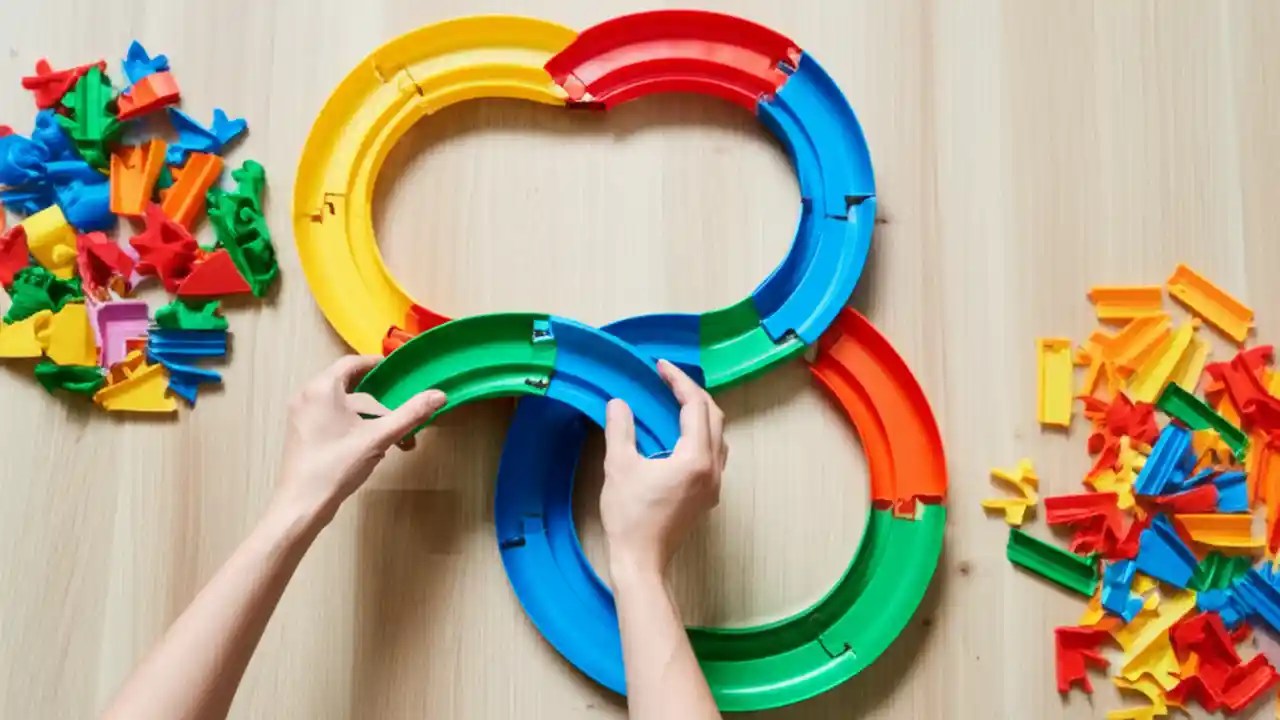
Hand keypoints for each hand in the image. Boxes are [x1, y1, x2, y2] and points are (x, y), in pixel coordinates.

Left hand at [273, 355, 446, 524]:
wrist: (302, 504)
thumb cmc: (338, 465)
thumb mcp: (379, 437)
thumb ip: (410, 414)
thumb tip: (440, 395)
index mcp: (322, 388)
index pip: (353, 363)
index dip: (376, 365)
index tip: (398, 371)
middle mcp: (307, 395)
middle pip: (351, 389)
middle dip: (379, 405)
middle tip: (400, 421)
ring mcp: (301, 415)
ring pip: (342, 406)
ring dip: (367, 418)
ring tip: (387, 439)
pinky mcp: (301, 433)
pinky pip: (331, 418)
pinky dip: (352, 426)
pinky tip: (366, 448)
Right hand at [600, 360, 727, 581]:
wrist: (641, 562)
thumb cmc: (630, 517)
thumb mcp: (619, 467)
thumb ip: (621, 429)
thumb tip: (619, 402)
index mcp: (695, 458)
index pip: (695, 406)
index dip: (678, 381)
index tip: (660, 367)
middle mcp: (713, 469)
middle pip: (714, 417)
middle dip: (693, 393)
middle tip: (668, 380)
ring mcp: (714, 484)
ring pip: (718, 436)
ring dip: (701, 414)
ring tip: (675, 401)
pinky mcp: (707, 496)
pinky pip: (713, 454)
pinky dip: (700, 435)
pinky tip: (679, 435)